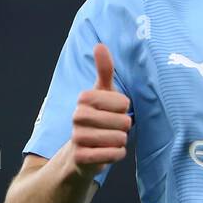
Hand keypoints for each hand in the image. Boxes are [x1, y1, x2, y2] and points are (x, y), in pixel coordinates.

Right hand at [70, 43, 130, 178]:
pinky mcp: (81, 157)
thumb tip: (99, 45)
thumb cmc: (97, 119)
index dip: (124, 108)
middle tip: (113, 128)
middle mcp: (77, 116)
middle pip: (123, 121)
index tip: (113, 111)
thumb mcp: (103, 93)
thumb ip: (104, 70)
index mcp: (84, 98)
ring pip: (120, 139)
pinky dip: (117, 155)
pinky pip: (114, 154)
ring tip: (109, 140)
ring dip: (120, 141)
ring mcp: (77, 137)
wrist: (80, 153)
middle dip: (124, 127)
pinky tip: (107, 152)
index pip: (123, 102)